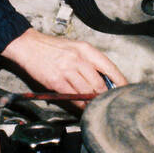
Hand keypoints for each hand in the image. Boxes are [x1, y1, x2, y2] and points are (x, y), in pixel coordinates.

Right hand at [0, 28, 127, 94]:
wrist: (28, 45)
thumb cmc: (52, 47)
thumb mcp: (75, 48)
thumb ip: (90, 62)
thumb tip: (105, 79)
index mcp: (85, 49)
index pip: (109, 67)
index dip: (119, 81)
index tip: (125, 90)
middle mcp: (78, 59)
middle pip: (99, 84)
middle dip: (105, 95)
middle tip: (108, 101)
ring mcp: (67, 71)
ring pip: (87, 92)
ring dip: (92, 102)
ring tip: (96, 106)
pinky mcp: (56, 82)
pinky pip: (73, 98)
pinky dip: (79, 104)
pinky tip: (83, 107)